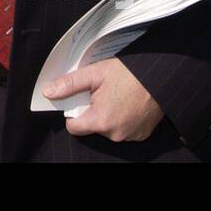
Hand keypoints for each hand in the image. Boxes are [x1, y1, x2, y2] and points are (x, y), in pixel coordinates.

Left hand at [42, 58, 164, 142]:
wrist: (161, 76)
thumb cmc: (130, 74)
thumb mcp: (95, 73)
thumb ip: (70, 84)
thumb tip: (49, 92)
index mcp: (100, 120)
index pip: (74, 127)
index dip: (73, 113)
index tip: (81, 100)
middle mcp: (115, 134)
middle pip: (91, 127)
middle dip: (93, 112)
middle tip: (102, 93)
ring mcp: (130, 136)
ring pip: (107, 129)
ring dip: (108, 116)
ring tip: (117, 96)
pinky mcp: (141, 135)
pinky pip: (123, 130)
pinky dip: (123, 120)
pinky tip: (128, 104)